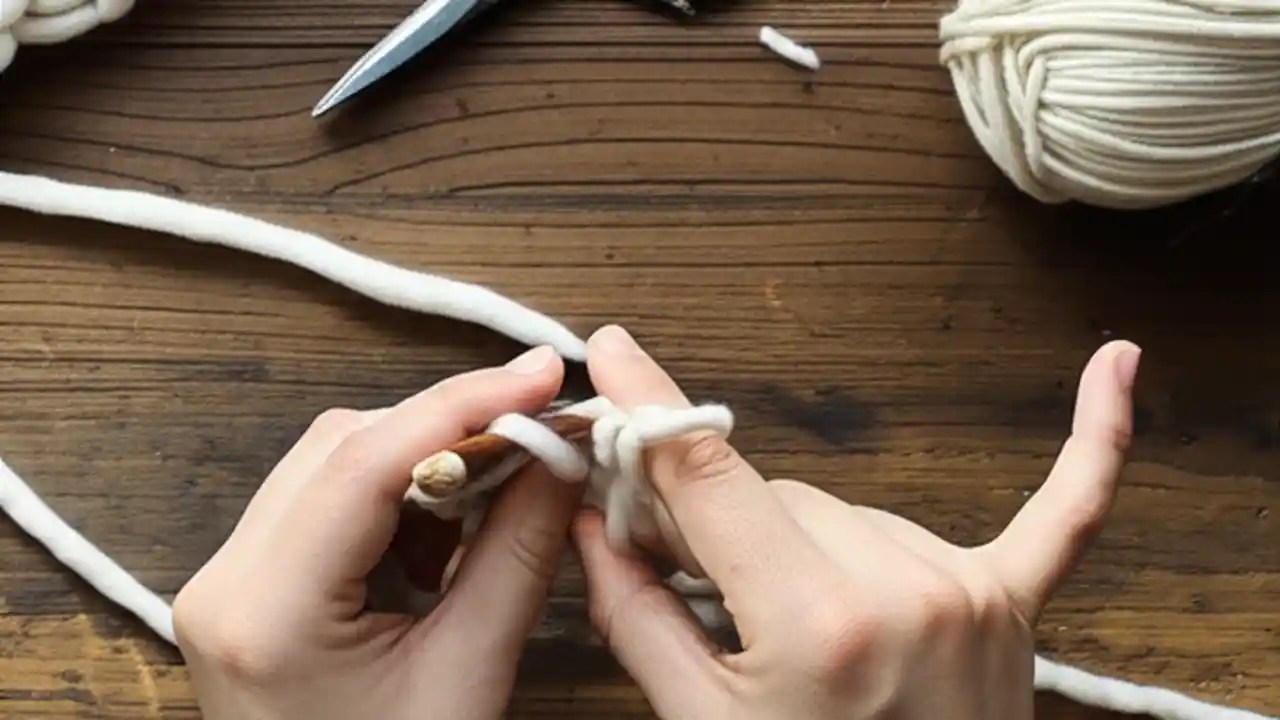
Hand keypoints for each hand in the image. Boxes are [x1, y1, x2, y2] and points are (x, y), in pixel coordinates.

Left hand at [173, 347, 576, 719]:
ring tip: (506, 486)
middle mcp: (224, 579)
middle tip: (544, 426)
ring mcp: (229, 580)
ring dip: (428, 460)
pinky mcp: (252, 586)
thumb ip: (518, 553)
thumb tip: (566, 451)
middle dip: (451, 427)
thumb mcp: (470, 675)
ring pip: (335, 463)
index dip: (463, 402)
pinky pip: (331, 503)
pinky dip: (403, 498)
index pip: (363, 463)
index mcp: (264, 612)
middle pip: (343, 448)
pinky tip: (453, 529)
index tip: (543, 375)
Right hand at [574, 326, 1139, 719]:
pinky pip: (1061, 516)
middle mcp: (901, 590)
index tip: (618, 353)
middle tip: (696, 583)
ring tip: (791, 623)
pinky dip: (1091, 447)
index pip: (711, 478)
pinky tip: (1114, 369)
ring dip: (803, 540)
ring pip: (845, 505)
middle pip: (775, 494)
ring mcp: (967, 592)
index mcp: (816, 624)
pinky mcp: (1009, 605)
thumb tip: (590, 524)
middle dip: (724, 528)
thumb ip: (637, 617)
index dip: (654, 409)